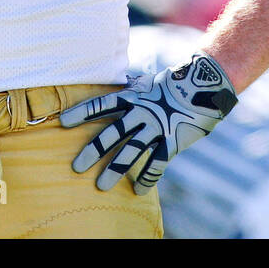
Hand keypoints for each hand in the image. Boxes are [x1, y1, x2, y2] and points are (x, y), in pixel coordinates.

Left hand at [60, 53, 236, 194]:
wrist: (206, 85)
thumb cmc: (174, 82)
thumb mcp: (148, 81)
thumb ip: (132, 85)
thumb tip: (121, 78)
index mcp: (133, 96)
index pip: (101, 104)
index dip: (81, 113)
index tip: (63, 122)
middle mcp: (141, 112)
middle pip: (111, 134)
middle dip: (93, 151)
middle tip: (76, 167)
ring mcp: (157, 127)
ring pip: (131, 152)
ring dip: (114, 170)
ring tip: (101, 186)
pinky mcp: (172, 141)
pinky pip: (157, 163)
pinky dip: (147, 177)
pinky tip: (138, 190)